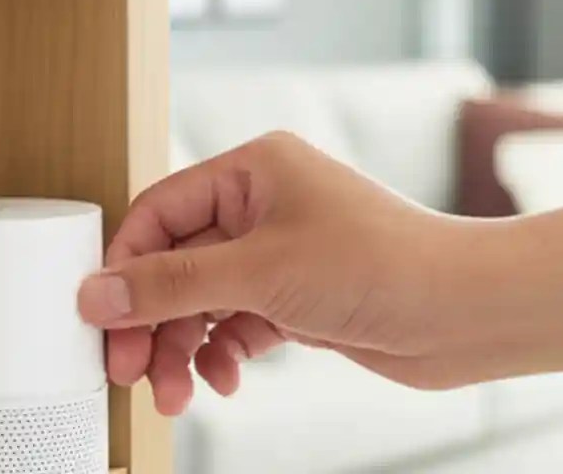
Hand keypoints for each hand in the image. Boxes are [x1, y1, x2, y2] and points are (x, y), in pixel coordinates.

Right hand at [77, 132, 504, 415]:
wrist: (464, 313)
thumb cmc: (382, 265)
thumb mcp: (260, 272)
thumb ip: (172, 285)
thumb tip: (98, 292)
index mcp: (254, 170)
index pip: (160, 210)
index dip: (125, 265)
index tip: (98, 316)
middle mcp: (264, 206)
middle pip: (177, 262)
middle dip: (152, 320)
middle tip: (128, 370)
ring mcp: (281, 254)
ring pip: (204, 301)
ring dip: (183, 347)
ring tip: (178, 393)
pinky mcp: (297, 298)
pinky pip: (236, 325)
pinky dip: (223, 353)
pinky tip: (225, 380)